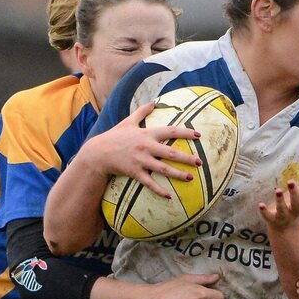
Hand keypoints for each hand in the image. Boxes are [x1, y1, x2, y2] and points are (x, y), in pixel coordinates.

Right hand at [87, 102, 202, 197]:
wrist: (98, 153)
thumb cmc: (114, 136)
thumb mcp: (128, 121)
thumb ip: (142, 111)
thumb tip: (153, 101)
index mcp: (147, 134)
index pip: (170, 131)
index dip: (185, 133)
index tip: (198, 135)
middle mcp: (146, 147)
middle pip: (171, 152)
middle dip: (186, 158)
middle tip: (199, 162)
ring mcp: (141, 161)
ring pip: (163, 169)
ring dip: (178, 174)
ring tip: (191, 178)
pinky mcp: (135, 172)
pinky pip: (150, 183)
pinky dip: (159, 190)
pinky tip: (169, 196)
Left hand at [258, 175, 298, 230]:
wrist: (284, 226)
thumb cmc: (296, 205)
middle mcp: (294, 211)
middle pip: (296, 204)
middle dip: (294, 194)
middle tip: (291, 181)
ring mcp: (283, 216)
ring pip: (282, 210)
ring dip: (280, 201)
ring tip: (277, 190)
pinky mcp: (272, 219)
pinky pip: (268, 217)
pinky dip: (264, 212)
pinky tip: (260, 205)